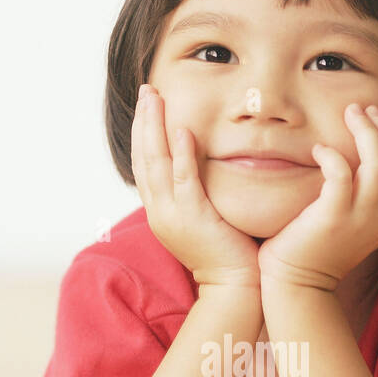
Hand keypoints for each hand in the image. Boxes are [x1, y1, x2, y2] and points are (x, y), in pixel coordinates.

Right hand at [131, 84, 261, 288]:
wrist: (235, 286)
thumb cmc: (228, 252)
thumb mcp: (204, 218)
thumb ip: (198, 193)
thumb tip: (202, 168)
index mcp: (160, 211)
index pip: (144, 165)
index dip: (143, 133)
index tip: (147, 105)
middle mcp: (159, 212)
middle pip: (142, 158)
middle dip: (143, 121)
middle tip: (146, 90)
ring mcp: (173, 215)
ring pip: (156, 164)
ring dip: (154, 127)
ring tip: (155, 98)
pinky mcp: (194, 218)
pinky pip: (183, 180)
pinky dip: (180, 154)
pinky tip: (181, 130)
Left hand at [257, 104, 377, 290]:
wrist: (297, 286)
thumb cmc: (314, 251)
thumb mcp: (350, 224)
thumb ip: (359, 198)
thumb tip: (354, 167)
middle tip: (367, 109)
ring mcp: (359, 218)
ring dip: (367, 132)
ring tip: (351, 113)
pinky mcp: (332, 218)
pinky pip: (341, 175)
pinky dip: (333, 156)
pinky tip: (318, 149)